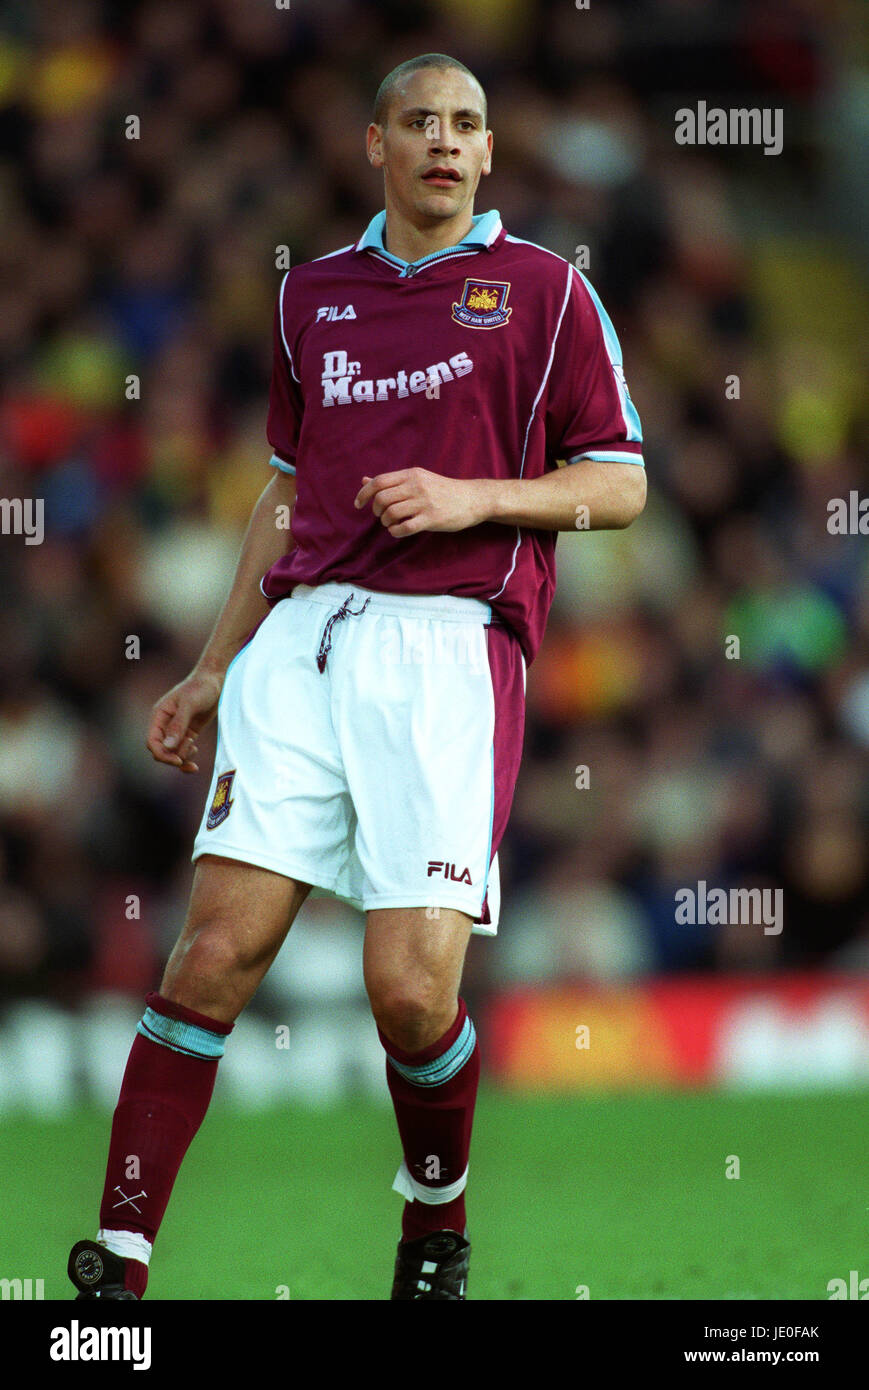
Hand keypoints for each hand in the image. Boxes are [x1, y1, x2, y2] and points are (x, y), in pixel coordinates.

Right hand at [146, 668, 223, 772]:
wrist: (215, 680)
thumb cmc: (201, 687)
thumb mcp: (189, 704)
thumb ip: (178, 725)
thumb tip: (168, 746)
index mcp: (159, 716)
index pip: (152, 742)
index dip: (162, 754)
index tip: (177, 760)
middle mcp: (165, 724)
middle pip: (161, 750)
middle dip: (173, 756)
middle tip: (191, 750)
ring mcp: (177, 729)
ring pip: (172, 753)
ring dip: (183, 756)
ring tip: (194, 746)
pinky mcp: (189, 733)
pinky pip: (182, 751)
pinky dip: (187, 758)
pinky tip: (195, 758)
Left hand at [353, 468, 487, 536]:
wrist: (472, 499)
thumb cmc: (442, 490)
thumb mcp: (418, 479)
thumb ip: (391, 481)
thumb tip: (364, 480)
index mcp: (411, 474)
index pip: (379, 481)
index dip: (363, 494)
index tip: (358, 504)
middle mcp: (416, 486)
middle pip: (382, 498)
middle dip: (375, 511)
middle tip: (381, 516)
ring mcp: (424, 503)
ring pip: (391, 513)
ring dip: (386, 522)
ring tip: (392, 523)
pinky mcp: (432, 519)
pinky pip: (405, 528)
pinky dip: (396, 532)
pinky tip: (398, 531)